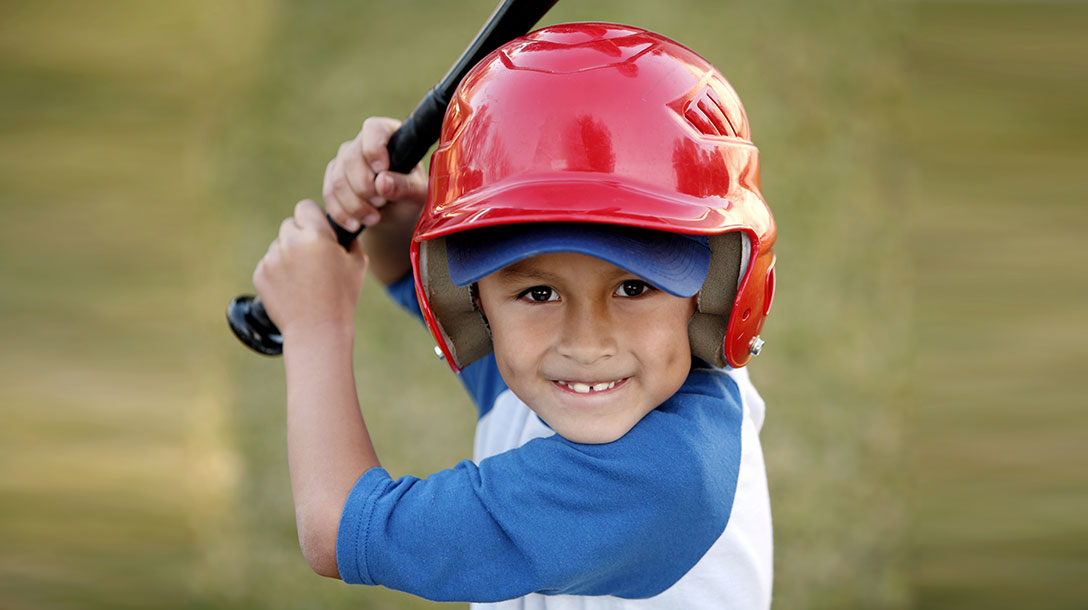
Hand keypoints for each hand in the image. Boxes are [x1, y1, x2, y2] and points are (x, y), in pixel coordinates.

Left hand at [253, 199, 367, 339]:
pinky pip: (269, 263)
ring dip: (288, 254)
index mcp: (315, 236)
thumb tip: (341, 229)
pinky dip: (279, 272)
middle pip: (289, 225)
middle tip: (312, 257)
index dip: (312, 217)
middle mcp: (289, 243)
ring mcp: (272, 259)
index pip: (305, 207)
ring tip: (304, 279)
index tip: (317, 229)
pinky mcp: (260, 274)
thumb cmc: (342, 297)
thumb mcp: (358, 264)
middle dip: (299, 236)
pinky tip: (293, 288)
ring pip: (278, 245)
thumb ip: (349, 239)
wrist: (317, 330)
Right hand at [323, 117, 427, 231]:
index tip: (381, 170)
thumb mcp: (417, 194)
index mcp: (390, 135)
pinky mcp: (334, 177)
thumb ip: (405, 186)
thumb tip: (382, 182)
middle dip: (364, 187)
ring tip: (374, 218)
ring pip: (337, 179)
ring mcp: (346, 159)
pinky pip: (329, 194)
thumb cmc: (411, 197)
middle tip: (381, 202)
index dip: (374, 149)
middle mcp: (364, 142)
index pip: (373, 129)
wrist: (396, 216)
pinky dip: (342, 213)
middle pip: (350, 158)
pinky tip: (356, 225)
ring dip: (354, 205)